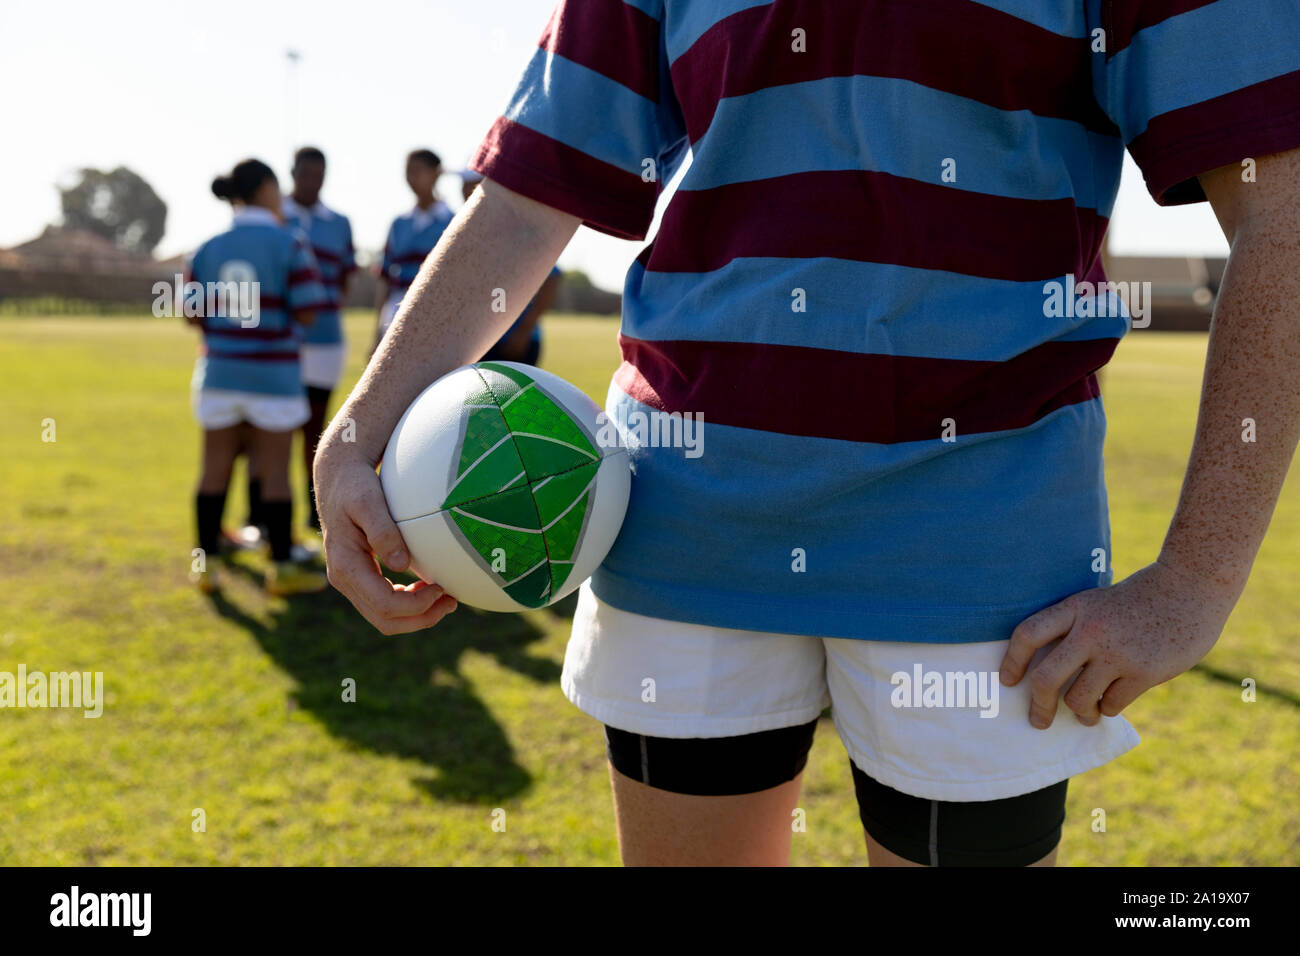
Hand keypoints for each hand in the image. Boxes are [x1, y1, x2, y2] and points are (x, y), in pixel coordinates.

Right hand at [313, 443, 457, 634]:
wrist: (337, 479)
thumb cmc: (355, 485)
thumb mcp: (368, 501)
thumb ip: (383, 531)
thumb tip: (401, 564)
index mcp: (346, 566)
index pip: (385, 604)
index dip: (417, 605)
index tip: (442, 588)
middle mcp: (344, 580)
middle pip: (384, 621)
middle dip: (421, 618)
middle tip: (452, 602)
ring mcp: (350, 581)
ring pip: (384, 617)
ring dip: (417, 614)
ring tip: (446, 599)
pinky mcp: (359, 577)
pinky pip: (384, 603)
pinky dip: (409, 603)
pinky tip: (429, 588)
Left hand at [999, 561, 1237, 728]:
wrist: (1189, 589)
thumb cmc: (1138, 599)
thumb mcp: (1097, 602)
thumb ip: (1074, 629)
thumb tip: (1048, 677)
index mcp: (1075, 608)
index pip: (1028, 635)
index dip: (1012, 661)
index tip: (1009, 681)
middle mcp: (1090, 631)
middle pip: (1045, 679)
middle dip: (1038, 706)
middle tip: (1038, 720)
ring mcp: (1116, 653)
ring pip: (1078, 699)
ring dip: (1080, 712)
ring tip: (1084, 713)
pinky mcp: (1143, 673)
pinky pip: (1110, 706)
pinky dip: (1107, 709)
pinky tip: (1110, 703)